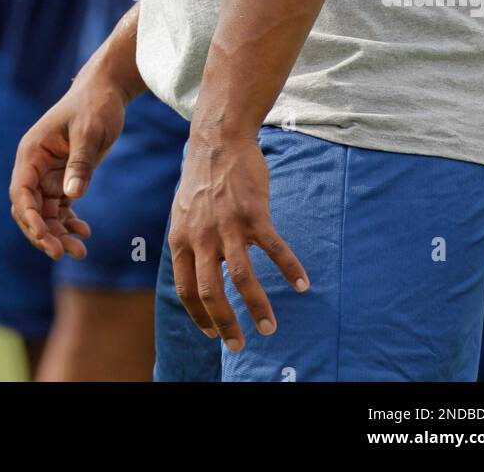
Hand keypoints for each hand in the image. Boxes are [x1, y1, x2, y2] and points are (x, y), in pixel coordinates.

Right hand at [10, 63, 127, 261]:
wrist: (106, 90)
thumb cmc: (95, 105)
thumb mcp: (89, 132)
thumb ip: (80, 163)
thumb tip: (72, 197)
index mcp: (31, 152)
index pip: (21, 193)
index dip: (29, 218)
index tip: (44, 237)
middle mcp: (34, 166)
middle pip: (30, 209)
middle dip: (43, 233)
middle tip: (63, 253)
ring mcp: (48, 174)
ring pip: (45, 213)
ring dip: (58, 233)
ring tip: (80, 251)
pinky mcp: (64, 177)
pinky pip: (61, 208)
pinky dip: (69, 223)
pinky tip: (84, 232)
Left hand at [168, 134, 308, 350]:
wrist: (217, 139)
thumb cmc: (202, 177)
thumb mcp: (184, 213)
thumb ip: (190, 242)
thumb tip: (200, 273)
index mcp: (182, 239)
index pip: (186, 290)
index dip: (200, 316)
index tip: (213, 333)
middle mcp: (201, 236)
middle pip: (211, 292)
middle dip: (226, 324)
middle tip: (239, 345)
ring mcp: (227, 225)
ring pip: (241, 277)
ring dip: (257, 307)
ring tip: (270, 327)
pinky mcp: (253, 212)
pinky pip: (273, 248)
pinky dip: (289, 268)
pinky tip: (302, 284)